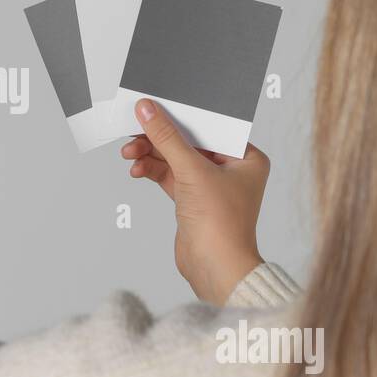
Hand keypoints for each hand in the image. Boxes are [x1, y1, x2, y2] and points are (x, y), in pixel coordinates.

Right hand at [121, 99, 268, 305]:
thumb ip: (167, 138)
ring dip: (151, 155)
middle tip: (134, 131)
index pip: (209, 127)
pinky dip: (153, 171)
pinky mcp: (193, 201)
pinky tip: (137, 169)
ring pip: (175, 160)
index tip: (155, 107)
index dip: (181, 116)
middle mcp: (232, 170)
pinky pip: (170, 177)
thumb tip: (147, 109)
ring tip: (129, 153)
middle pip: (188, 142)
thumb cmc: (221, 224)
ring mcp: (211, 186)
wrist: (215, 269)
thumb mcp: (191, 171)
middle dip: (159, 139)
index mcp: (247, 157)